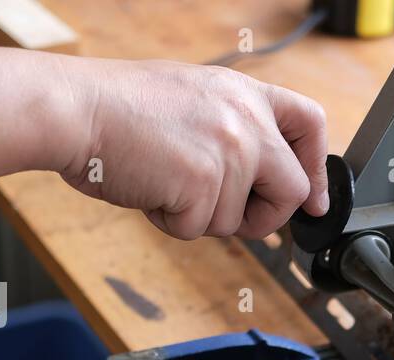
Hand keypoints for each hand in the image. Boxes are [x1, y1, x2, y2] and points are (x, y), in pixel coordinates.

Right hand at [57, 59, 329, 240]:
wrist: (77, 109)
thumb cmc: (120, 109)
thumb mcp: (194, 98)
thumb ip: (234, 130)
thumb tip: (260, 176)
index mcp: (245, 94)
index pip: (310, 123)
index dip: (317, 168)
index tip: (314, 199)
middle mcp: (246, 121)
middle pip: (293, 191)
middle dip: (266, 217)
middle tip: (232, 215)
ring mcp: (229, 154)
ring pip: (236, 221)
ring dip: (198, 216)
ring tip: (163, 178)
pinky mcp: (204, 185)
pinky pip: (198, 230)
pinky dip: (171, 222)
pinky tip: (150, 188)